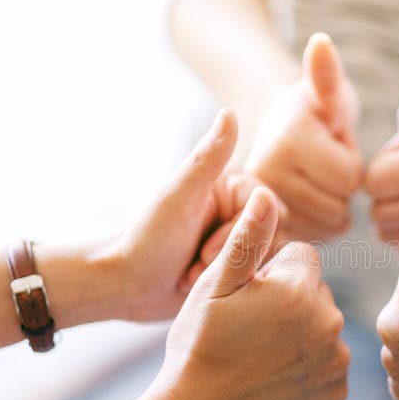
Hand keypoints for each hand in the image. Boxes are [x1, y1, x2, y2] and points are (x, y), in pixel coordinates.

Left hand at [106, 109, 285, 320]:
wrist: (127, 287)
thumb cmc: (147, 240)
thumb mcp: (179, 196)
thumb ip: (207, 157)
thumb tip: (229, 113)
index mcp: (231, 186)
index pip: (267, 206)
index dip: (239, 232)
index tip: (203, 248)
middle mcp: (239, 210)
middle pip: (271, 232)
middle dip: (234, 254)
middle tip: (198, 264)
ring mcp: (240, 239)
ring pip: (268, 255)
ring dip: (233, 271)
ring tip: (197, 275)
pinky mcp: (240, 265)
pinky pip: (261, 275)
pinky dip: (237, 285)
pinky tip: (208, 285)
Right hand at [152, 187, 349, 399]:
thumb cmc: (200, 344)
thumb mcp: (214, 284)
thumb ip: (247, 237)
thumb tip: (267, 193)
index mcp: (301, 289)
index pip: (302, 256)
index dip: (271, 271)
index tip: (248, 296)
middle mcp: (330, 322)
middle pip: (315, 290)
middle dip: (290, 299)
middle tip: (251, 326)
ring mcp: (336, 360)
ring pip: (323, 324)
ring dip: (300, 331)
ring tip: (260, 351)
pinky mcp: (336, 390)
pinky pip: (328, 361)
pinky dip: (309, 365)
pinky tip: (276, 374)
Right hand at [245, 32, 362, 240]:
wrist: (276, 132)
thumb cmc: (315, 111)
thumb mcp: (326, 92)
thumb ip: (327, 75)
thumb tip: (320, 43)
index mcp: (287, 140)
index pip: (349, 176)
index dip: (350, 160)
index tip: (331, 142)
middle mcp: (265, 174)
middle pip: (340, 204)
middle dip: (342, 185)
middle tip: (323, 162)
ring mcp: (261, 205)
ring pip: (330, 225)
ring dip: (334, 204)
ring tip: (316, 178)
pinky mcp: (265, 226)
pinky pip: (316, 237)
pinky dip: (321, 222)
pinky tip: (309, 199)